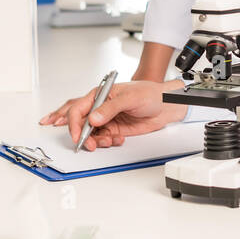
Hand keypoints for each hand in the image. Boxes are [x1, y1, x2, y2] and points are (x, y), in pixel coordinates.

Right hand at [39, 80, 186, 148]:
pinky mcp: (114, 129)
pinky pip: (103, 139)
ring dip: (96, 141)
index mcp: (100, 95)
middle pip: (81, 123)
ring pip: (91, 134)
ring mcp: (107, 119)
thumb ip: (110, 108)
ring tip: (108, 141)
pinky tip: (118, 139)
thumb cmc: (150, 94)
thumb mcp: (130, 98)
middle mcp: (100, 107)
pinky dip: (108, 142)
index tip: (78, 136)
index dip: (74, 124)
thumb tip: (93, 118)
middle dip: (82, 136)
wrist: (165, 106)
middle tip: (89, 144)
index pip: (78, 109)